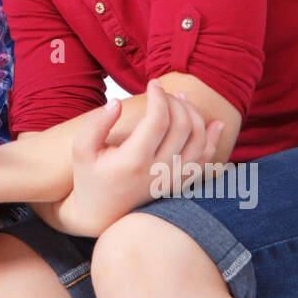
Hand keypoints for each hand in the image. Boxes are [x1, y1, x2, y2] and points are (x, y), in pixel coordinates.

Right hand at [64, 81, 223, 236]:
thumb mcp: (81, 149)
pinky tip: (215, 124)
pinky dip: (213, 141)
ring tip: (181, 100)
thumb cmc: (88, 176)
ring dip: (194, 115)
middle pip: (182, 127)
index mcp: (133, 161)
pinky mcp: (178, 185)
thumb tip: (117, 102)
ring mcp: (171, 180)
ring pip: (199, 142)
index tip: (152, 83)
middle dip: (176, 102)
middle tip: (163, 92)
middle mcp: (157, 172)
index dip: (159, 96)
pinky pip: (205, 161)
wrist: (100, 213)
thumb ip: (96, 123)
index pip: (158, 120)